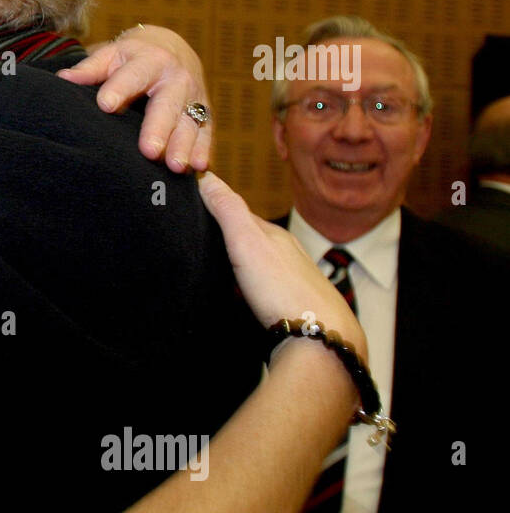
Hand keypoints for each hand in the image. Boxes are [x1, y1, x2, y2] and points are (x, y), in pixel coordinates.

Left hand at [56, 24, 210, 172]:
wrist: (171, 49)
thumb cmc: (130, 58)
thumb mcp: (111, 55)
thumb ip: (90, 69)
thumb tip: (63, 78)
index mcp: (148, 60)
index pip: (134, 74)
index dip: (120, 88)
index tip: (105, 104)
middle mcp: (175, 77)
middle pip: (167, 104)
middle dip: (159, 128)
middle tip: (149, 151)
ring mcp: (192, 96)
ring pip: (189, 121)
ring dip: (184, 145)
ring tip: (176, 167)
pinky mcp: (205, 113)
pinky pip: (206, 132)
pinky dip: (204, 149)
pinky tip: (199, 167)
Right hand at [197, 171, 366, 362]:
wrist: (318, 335)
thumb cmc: (282, 288)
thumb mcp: (247, 241)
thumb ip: (228, 210)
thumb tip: (208, 177)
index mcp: (275, 235)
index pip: (240, 214)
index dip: (216, 209)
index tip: (193, 207)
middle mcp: (285, 255)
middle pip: (250, 240)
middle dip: (226, 239)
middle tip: (197, 240)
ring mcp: (289, 281)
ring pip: (257, 267)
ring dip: (237, 266)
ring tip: (214, 271)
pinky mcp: (288, 306)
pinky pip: (262, 291)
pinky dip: (248, 289)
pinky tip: (240, 299)